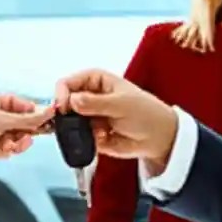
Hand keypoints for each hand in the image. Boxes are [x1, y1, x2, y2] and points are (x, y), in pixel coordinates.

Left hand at [0, 93, 52, 171]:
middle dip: (31, 129)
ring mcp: (8, 130)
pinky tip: (7, 148)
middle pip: (32, 121)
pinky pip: (21, 146)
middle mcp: (8, 115)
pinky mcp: (8, 145)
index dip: (39, 113)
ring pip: (29, 135)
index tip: (48, 119)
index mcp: (4, 102)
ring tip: (12, 143)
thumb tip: (49, 111)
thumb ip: (27, 119)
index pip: (30, 105)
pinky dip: (17, 148)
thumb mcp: (1, 120)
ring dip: (22, 140)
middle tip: (30, 132)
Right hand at [54, 68, 176, 166]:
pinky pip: (78, 138)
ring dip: (74, 129)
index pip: (68, 82)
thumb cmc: (145, 113)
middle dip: (64, 113)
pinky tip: (101, 139)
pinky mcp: (91, 134)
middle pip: (64, 102)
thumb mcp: (121, 104)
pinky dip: (84, 140)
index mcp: (95, 80)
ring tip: (91, 132)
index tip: (63, 107)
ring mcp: (89, 116)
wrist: (159, 138)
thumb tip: (72, 100)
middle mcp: (89, 97)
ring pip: (69, 122)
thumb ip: (95, 103)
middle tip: (67, 123)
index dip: (62, 93)